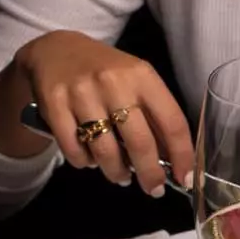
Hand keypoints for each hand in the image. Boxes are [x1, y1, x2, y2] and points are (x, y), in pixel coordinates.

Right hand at [13, 30, 193, 195]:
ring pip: (105, 151)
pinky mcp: (54, 104)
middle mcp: (113, 83)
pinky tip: (90, 160)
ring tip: (121, 176)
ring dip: (116, 172)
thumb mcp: (137, 82)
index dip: (183, 156)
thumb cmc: (106, 72)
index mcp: (142, 76)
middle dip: (150, 174)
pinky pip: (74, 150)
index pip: (172, 122)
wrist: (56, 50)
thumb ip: (155, 116)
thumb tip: (173, 161)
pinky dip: (84, 163)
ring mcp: (81, 93)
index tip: (186, 178)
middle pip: (139, 142)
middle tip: (154, 189)